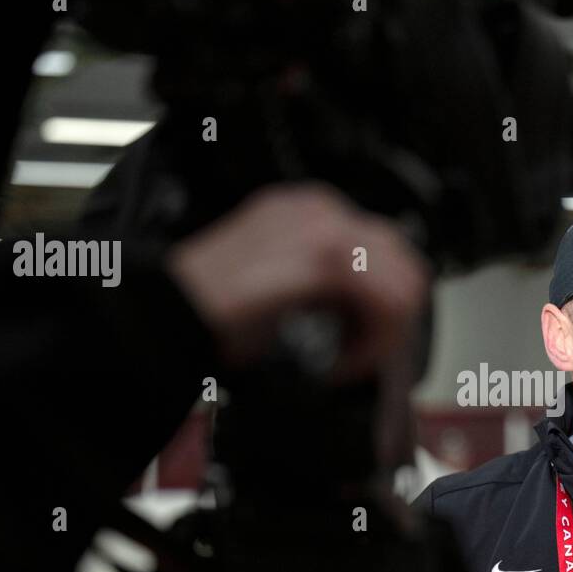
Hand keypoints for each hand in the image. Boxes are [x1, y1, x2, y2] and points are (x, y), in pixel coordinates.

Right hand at [167, 183, 428, 372]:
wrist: (167, 310)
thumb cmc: (209, 306)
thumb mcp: (280, 283)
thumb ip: (324, 284)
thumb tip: (363, 313)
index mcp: (310, 209)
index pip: (388, 252)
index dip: (383, 307)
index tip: (357, 341)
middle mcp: (322, 209)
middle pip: (404, 265)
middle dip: (392, 322)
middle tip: (360, 356)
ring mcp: (324, 228)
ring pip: (402, 285)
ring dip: (384, 335)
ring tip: (349, 361)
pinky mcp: (322, 259)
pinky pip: (385, 303)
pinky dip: (373, 343)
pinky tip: (343, 362)